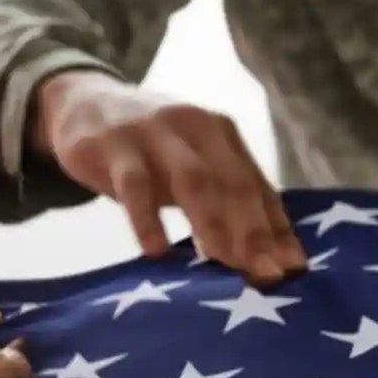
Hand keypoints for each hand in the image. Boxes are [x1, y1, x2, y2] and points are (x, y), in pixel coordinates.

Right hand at [36, 71, 305, 283]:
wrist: (84, 102)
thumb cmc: (149, 147)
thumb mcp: (190, 163)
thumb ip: (221, 198)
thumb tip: (263, 256)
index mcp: (221, 134)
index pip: (256, 185)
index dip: (277, 228)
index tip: (294, 269)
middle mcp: (196, 126)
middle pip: (232, 183)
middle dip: (253, 231)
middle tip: (267, 275)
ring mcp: (154, 134)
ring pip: (192, 180)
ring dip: (212, 223)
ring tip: (225, 263)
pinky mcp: (113, 146)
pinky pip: (134, 186)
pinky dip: (147, 219)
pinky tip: (156, 251)